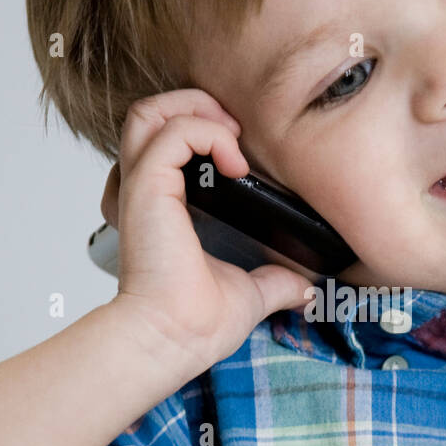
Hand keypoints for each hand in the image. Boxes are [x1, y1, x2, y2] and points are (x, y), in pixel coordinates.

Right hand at [99, 89, 314, 369]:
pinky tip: (236, 162)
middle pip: (152, 115)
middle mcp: (144, 192)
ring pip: (151, 112)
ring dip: (197, 109)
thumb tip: (305, 288)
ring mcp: (141, 187)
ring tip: (232, 136)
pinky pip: (172, 131)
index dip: (200, 132)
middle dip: (197, 106)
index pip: (164, 144)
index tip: (240, 155)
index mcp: (161, 208)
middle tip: (236, 134)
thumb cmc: (194, 324)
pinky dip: (207, 132)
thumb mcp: (248, 292)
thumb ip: (274, 282)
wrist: (175, 339)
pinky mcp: (147, 187)